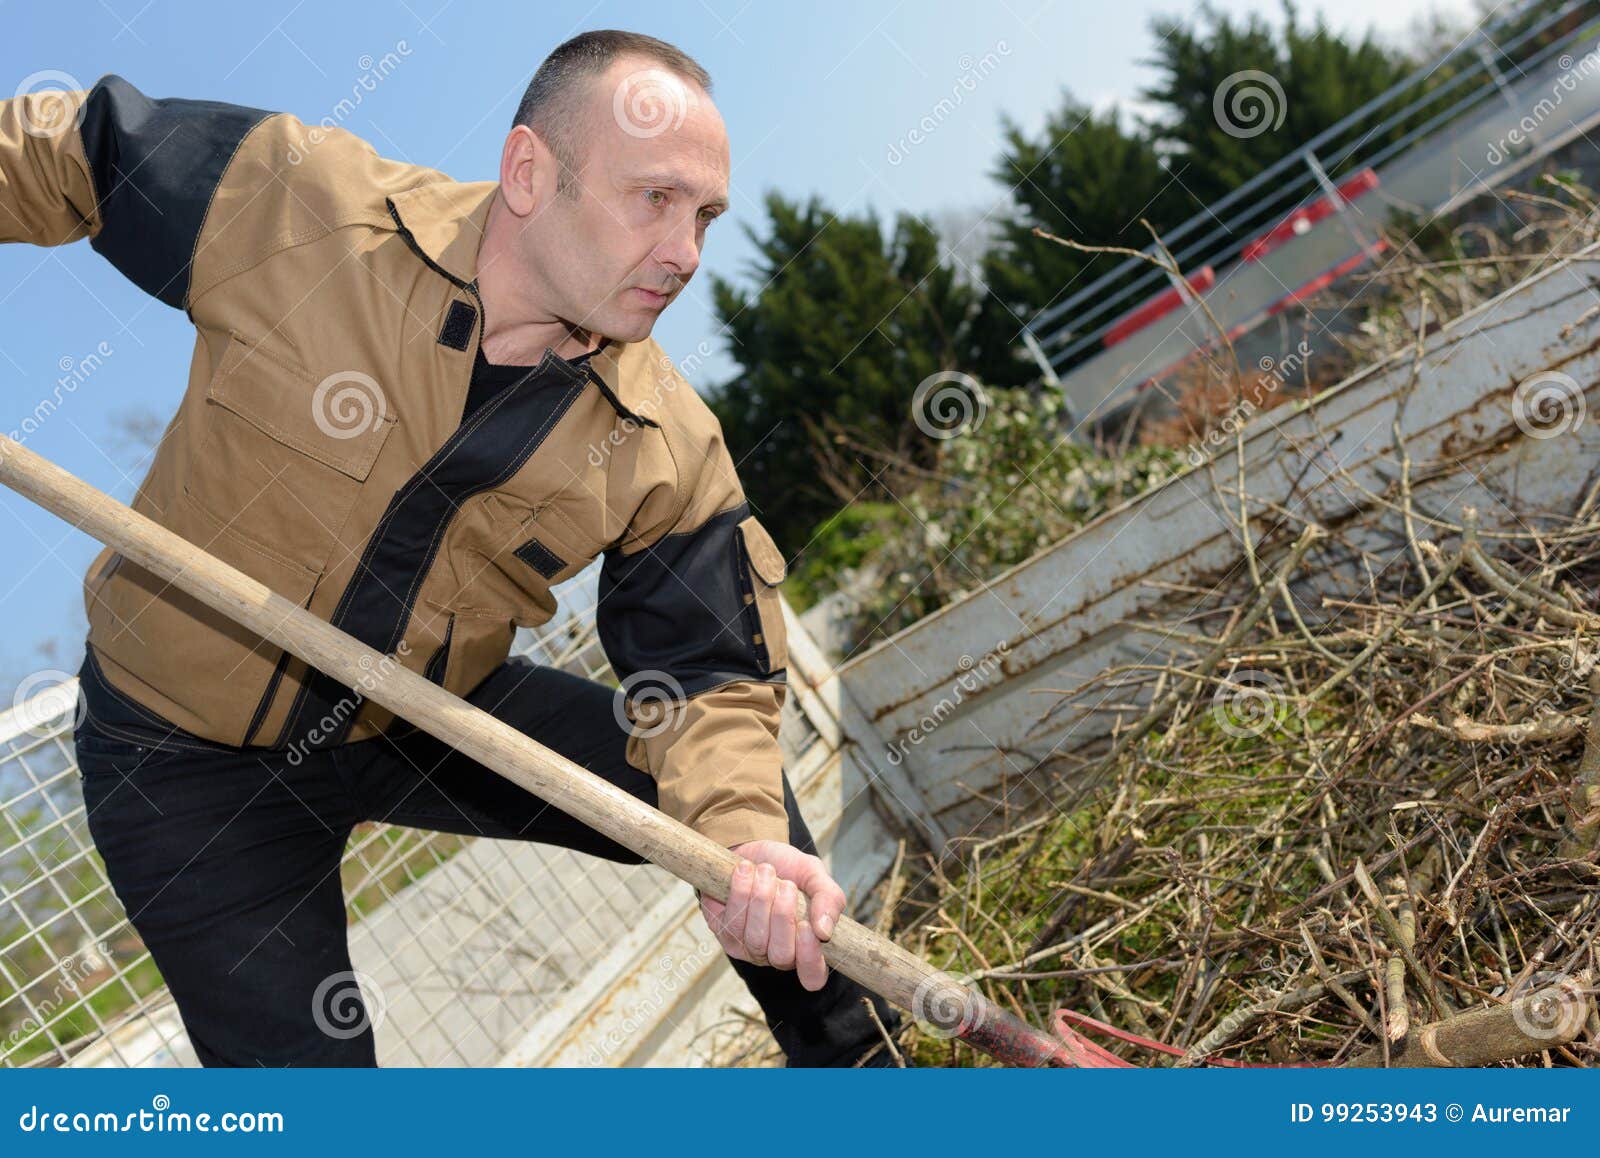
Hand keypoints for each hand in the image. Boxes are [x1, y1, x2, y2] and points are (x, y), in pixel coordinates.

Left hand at [699, 840, 846, 990]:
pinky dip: (740, 891)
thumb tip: (825, 931)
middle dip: (783, 917)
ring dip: (761, 900)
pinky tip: (745, 870)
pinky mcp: (724, 932)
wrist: (753, 849)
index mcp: (805, 946)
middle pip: (782, 956)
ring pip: (756, 938)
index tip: (805, 926)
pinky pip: (733, 921)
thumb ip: (829, 899)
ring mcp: (748, 947)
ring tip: (766, 870)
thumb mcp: (815, 875)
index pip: (813, 976)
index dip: (810, 959)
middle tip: (786, 885)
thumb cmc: (788, 868)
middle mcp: (776, 953)